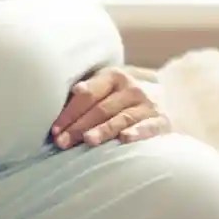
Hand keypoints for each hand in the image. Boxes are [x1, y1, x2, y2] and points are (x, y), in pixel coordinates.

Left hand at [49, 66, 171, 148]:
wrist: (168, 98)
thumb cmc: (122, 97)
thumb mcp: (106, 89)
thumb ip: (85, 96)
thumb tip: (50, 108)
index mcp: (113, 76)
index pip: (87, 94)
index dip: (69, 112)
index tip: (54, 129)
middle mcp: (131, 88)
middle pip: (100, 109)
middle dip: (79, 127)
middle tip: (62, 142)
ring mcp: (147, 104)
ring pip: (120, 118)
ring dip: (103, 130)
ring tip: (88, 141)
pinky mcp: (161, 120)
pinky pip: (148, 127)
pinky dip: (137, 132)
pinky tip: (125, 139)